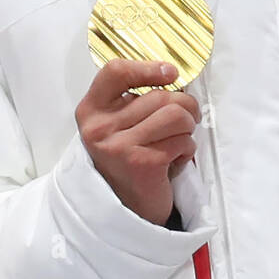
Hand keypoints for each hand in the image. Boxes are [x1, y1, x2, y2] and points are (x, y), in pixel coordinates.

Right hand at [76, 59, 199, 224]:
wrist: (125, 210)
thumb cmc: (126, 159)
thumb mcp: (116, 125)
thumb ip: (134, 100)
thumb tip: (172, 76)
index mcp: (90, 111)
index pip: (115, 72)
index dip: (147, 68)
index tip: (170, 73)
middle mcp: (100, 128)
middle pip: (160, 96)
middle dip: (185, 106)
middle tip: (186, 119)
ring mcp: (119, 147)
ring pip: (176, 115)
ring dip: (188, 127)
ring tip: (179, 138)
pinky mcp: (143, 164)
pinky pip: (183, 141)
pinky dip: (187, 149)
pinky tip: (175, 160)